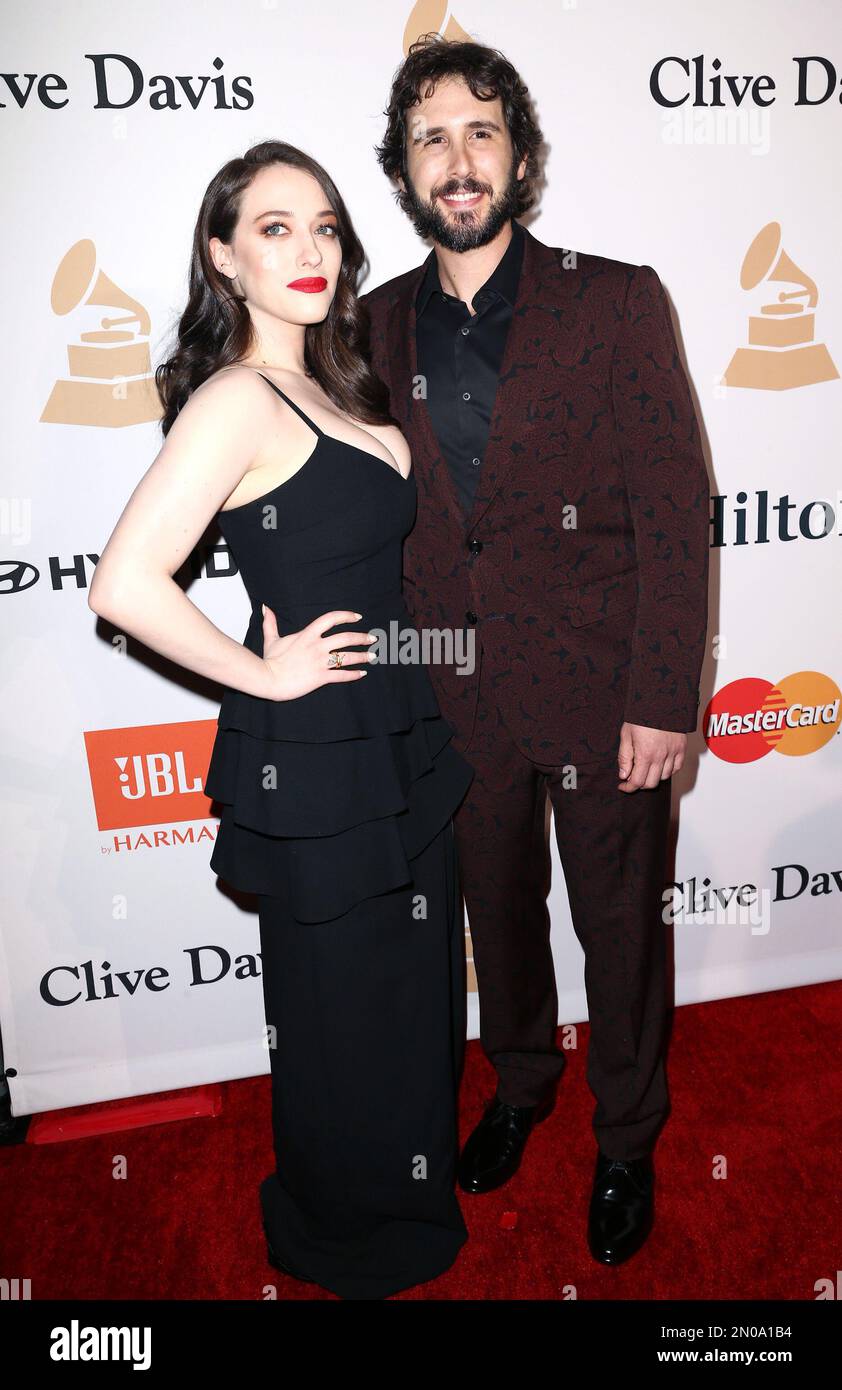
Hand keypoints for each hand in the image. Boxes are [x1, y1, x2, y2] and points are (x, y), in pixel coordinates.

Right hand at [260, 604, 375, 700]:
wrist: (268, 679)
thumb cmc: (270, 660)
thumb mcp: (271, 639)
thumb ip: (271, 623)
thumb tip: (266, 608)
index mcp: (308, 634)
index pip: (331, 619)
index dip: (346, 616)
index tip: (357, 617)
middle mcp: (317, 646)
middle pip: (346, 637)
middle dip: (362, 637)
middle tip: (373, 638)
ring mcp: (320, 662)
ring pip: (347, 657)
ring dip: (362, 656)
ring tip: (373, 656)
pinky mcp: (320, 677)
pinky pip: (341, 675)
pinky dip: (354, 674)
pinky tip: (362, 673)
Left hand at [617, 722, 685, 791]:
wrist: (661, 699)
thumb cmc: (641, 715)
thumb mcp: (626, 734)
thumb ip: (624, 757)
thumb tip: (624, 775)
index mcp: (645, 753)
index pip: (637, 781)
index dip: (628, 787)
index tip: (623, 785)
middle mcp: (661, 756)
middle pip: (651, 783)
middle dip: (639, 784)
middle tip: (632, 777)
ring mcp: (673, 752)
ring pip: (664, 777)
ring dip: (653, 777)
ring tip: (645, 769)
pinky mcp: (681, 748)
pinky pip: (677, 768)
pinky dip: (668, 771)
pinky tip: (660, 766)